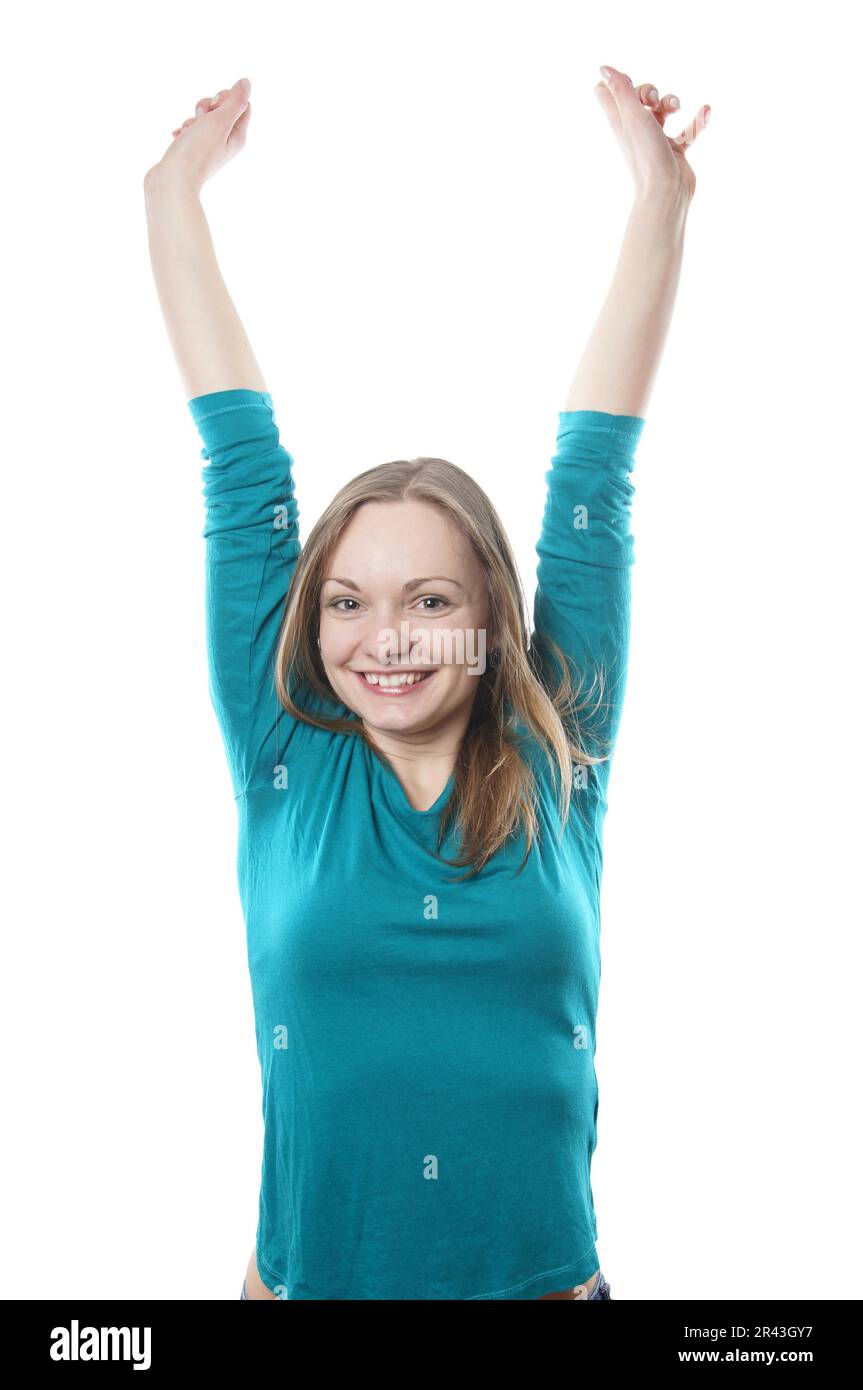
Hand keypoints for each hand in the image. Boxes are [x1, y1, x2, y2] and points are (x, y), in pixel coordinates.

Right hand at [144, 77, 251, 194]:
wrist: (173, 181)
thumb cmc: (196, 152)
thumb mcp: (219, 121)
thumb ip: (235, 101)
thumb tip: (246, 83)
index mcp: (237, 136)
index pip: (242, 104)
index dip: (227, 97)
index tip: (216, 106)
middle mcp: (226, 142)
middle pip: (221, 108)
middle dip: (206, 107)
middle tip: (200, 119)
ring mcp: (209, 147)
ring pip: (203, 118)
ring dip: (193, 118)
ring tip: (187, 132)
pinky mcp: (193, 150)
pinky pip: (190, 129)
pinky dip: (184, 129)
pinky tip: (178, 136)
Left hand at [594, 66, 708, 203]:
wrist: (666, 192)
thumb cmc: (647, 155)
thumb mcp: (633, 117)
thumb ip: (620, 91)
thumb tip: (603, 67)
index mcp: (620, 121)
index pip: (606, 93)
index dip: (616, 82)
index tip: (628, 83)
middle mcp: (635, 130)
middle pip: (638, 97)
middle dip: (649, 90)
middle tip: (653, 101)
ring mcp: (655, 141)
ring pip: (662, 111)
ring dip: (671, 101)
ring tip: (676, 108)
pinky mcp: (675, 152)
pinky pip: (688, 131)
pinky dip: (697, 120)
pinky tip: (706, 110)